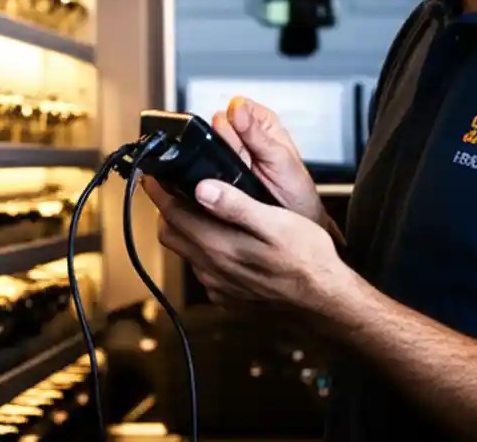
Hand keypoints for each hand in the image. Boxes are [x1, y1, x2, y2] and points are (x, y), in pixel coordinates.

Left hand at [146, 176, 351, 313]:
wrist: (324, 300)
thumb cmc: (306, 259)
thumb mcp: (276, 222)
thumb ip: (235, 206)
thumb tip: (201, 190)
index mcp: (219, 245)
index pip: (173, 215)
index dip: (159, 192)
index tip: (152, 176)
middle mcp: (212, 268)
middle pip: (171, 234)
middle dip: (166, 210)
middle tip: (172, 190)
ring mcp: (218, 285)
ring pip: (186, 252)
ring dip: (185, 231)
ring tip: (197, 210)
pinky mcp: (227, 295)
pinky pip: (203, 270)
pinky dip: (202, 252)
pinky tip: (221, 241)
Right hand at [210, 97, 323, 225]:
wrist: (293, 221)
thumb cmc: (296, 189)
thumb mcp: (279, 157)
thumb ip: (255, 132)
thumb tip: (237, 106)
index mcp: (261, 121)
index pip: (234, 107)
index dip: (235, 122)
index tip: (245, 141)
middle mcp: (243, 135)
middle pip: (218, 127)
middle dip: (228, 145)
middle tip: (247, 163)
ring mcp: (229, 155)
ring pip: (210, 148)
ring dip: (221, 162)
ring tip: (242, 175)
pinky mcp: (218, 174)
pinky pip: (205, 168)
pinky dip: (212, 175)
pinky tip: (228, 184)